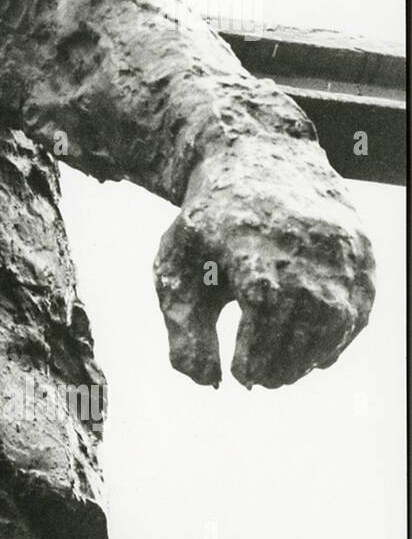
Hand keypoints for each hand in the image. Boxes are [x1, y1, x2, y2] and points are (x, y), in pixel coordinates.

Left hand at [152, 138, 375, 388]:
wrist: (255, 157)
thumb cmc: (208, 222)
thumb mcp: (177, 264)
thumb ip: (184, 326)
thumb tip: (203, 381)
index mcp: (255, 249)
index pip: (264, 318)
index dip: (254, 357)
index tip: (239, 376)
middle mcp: (306, 249)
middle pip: (303, 328)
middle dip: (280, 365)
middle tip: (258, 379)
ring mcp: (340, 250)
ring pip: (334, 324)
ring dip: (307, 358)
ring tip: (279, 370)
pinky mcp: (362, 253)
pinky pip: (357, 311)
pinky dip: (335, 339)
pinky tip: (308, 351)